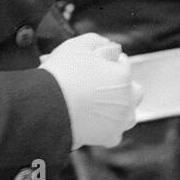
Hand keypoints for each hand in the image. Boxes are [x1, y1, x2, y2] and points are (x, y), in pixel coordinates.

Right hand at [40, 34, 140, 148]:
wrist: (46, 107)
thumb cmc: (61, 75)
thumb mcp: (78, 45)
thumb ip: (98, 42)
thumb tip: (111, 47)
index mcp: (122, 75)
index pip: (123, 63)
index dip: (109, 60)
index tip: (98, 62)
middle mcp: (126, 99)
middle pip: (134, 90)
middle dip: (122, 85)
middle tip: (103, 82)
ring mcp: (119, 120)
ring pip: (129, 115)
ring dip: (120, 109)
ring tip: (103, 105)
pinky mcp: (107, 137)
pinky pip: (114, 135)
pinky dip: (108, 129)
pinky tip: (96, 123)